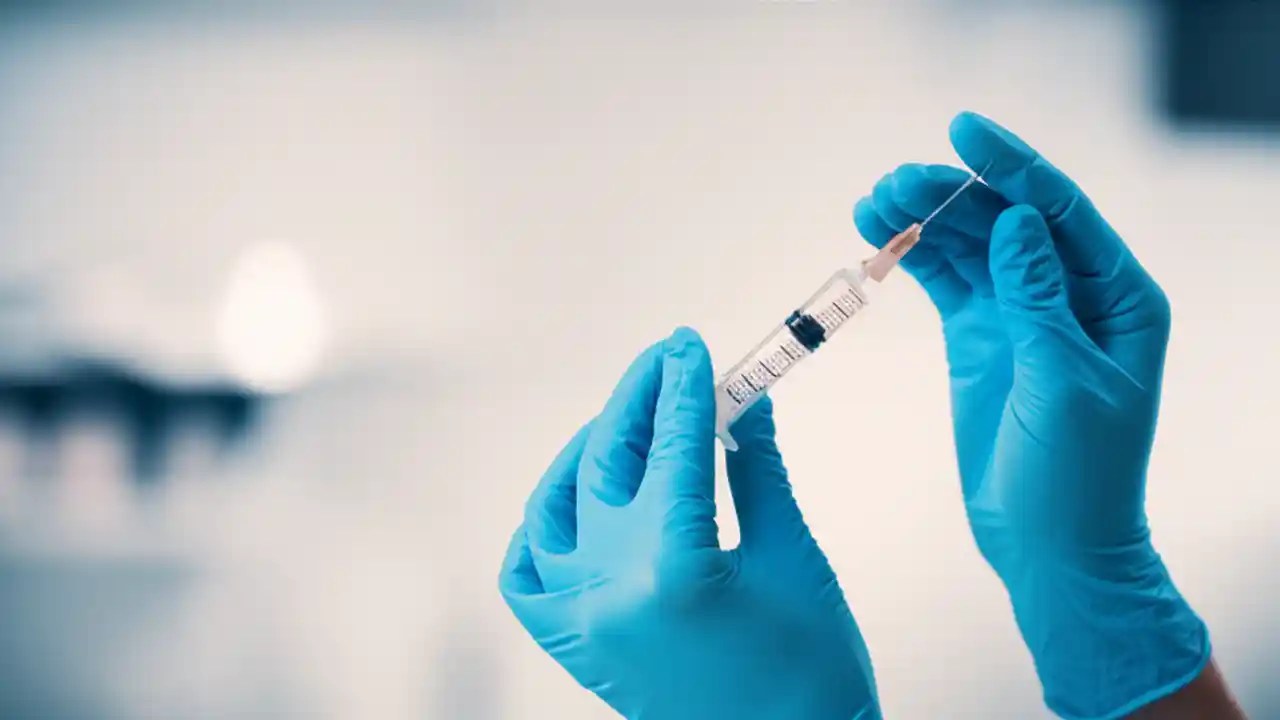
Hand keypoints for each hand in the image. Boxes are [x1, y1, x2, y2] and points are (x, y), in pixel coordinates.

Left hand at [499, 328, 878, 719]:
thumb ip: (757, 469)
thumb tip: (748, 402)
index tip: (691, 348)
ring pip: (553, 509)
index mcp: (674, 565)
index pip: (676, 444)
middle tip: (668, 360)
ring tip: (624, 422)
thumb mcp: (790, 555)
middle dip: (640, 399)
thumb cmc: (810, 673)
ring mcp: (584, 621)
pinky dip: (539, 533)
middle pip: (611, 461)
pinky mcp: (577, 648)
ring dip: (584, 454)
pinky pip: (525, 579)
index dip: (686, 385)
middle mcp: (612, 589)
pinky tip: (574, 501)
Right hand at [854, 113, 1208, 718]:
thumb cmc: (1080, 478)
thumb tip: (1017, 220)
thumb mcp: (1064, 384)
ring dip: (923, 219)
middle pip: (1006, 220)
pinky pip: (945, 282)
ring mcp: (1020, 315)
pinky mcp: (979, 338)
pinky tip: (875, 232)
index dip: (1013, 167)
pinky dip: (912, 257)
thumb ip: (1038, 300)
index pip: (1060, 213)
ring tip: (872, 199)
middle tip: (892, 182)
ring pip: (970, 246)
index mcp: (1117, 299)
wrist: (1051, 548)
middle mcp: (1071, 295)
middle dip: (951, 194)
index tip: (961, 131)